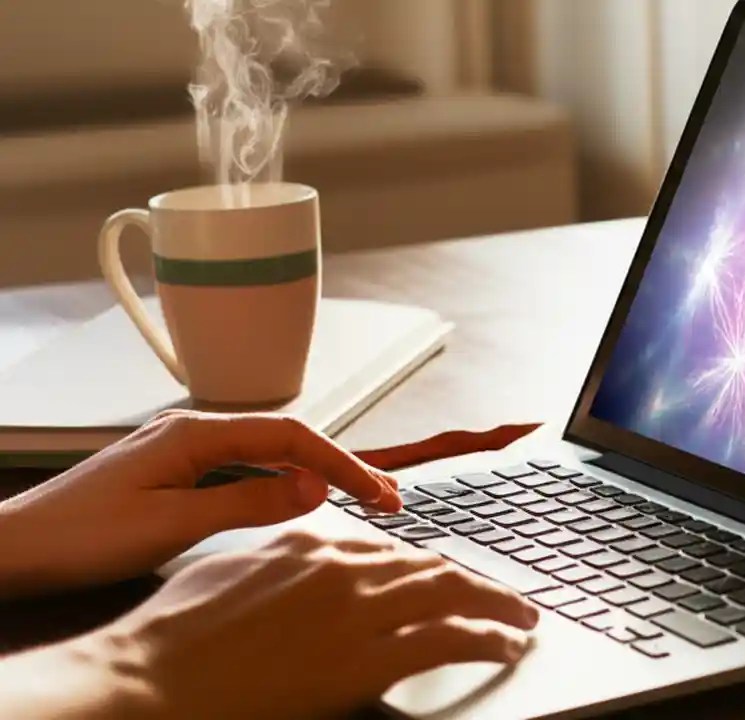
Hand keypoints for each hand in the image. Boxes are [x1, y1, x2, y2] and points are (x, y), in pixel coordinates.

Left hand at [0, 410, 401, 596]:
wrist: (13, 550)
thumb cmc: (78, 537)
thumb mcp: (172, 525)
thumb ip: (248, 502)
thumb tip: (314, 487)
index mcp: (195, 433)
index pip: (294, 437)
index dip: (346, 464)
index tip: (382, 494)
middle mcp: (191, 432)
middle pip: (286, 440)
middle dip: (340, 466)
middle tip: (386, 498)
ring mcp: (180, 452)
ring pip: (266, 455)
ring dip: (312, 475)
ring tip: (356, 500)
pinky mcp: (171, 474)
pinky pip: (241, 470)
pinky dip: (278, 484)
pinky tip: (292, 501)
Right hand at [0, 532, 539, 719]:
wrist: (148, 679)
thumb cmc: (169, 638)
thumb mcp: (224, 575)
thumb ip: (274, 565)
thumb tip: (293, 571)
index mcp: (307, 545)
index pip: (386, 548)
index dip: (424, 567)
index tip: (442, 579)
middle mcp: (342, 568)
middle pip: (430, 565)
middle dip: (474, 580)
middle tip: (504, 595)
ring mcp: (358, 610)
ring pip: (452, 593)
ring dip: (497, 605)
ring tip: (522, 618)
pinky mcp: (368, 658)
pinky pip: (449, 639)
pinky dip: (487, 638)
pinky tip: (504, 646)